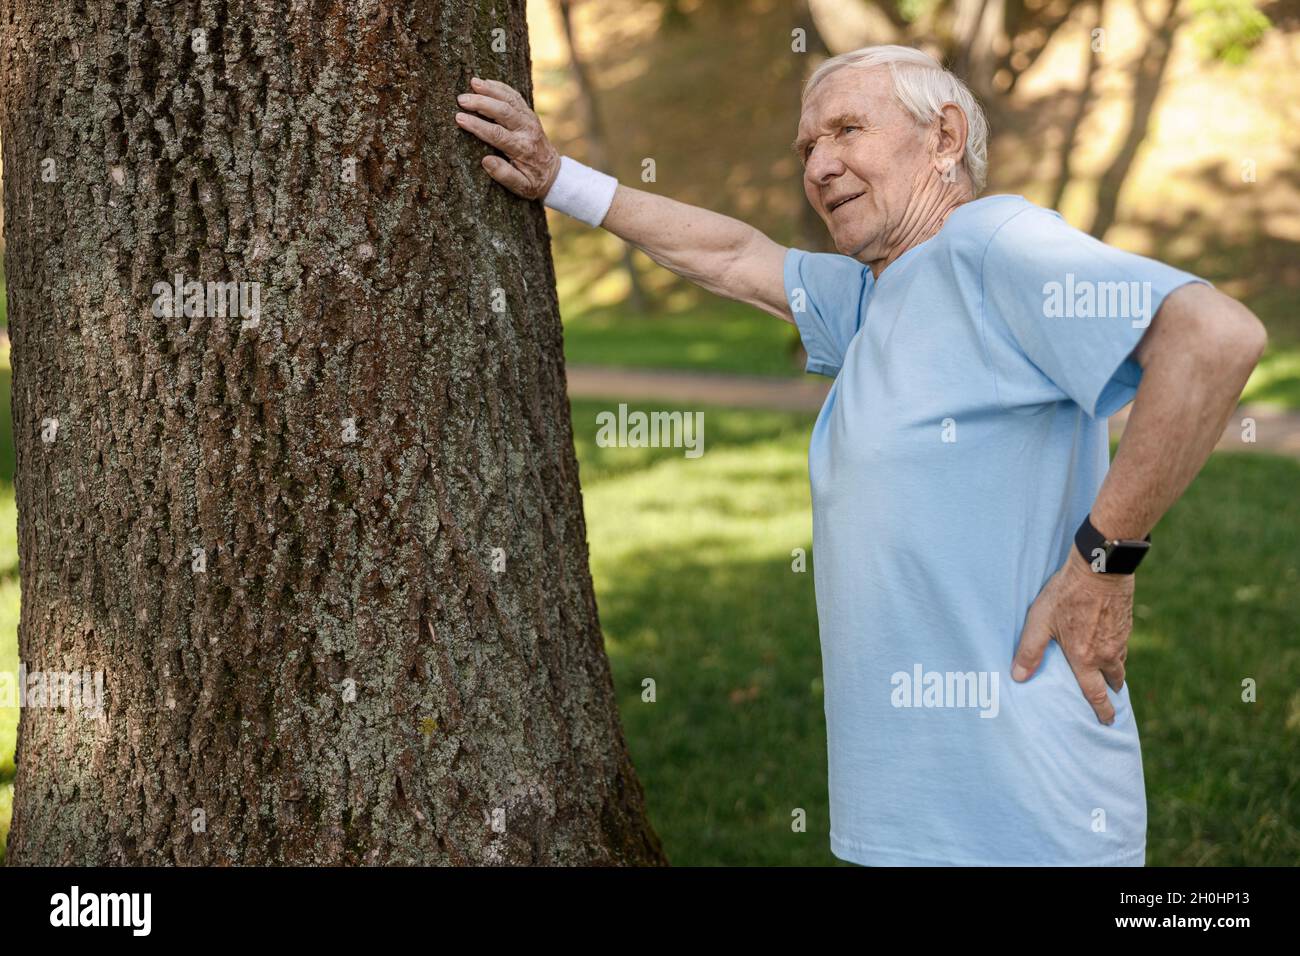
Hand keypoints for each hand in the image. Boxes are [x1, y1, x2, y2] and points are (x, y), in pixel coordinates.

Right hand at [454, 77, 561, 199]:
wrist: (554, 172)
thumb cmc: (533, 181)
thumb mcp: (521, 187)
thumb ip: (504, 175)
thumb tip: (486, 160)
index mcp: (522, 148)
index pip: (496, 134)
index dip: (477, 125)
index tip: (460, 118)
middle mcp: (527, 130)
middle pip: (503, 111)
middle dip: (481, 103)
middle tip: (461, 99)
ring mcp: (530, 119)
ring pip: (509, 99)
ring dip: (490, 89)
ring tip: (472, 82)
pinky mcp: (529, 114)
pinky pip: (515, 96)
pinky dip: (501, 87)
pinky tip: (486, 82)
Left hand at [1011, 546, 1134, 724]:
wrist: (1100, 568)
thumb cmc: (1066, 594)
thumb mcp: (1040, 621)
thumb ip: (1030, 650)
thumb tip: (1018, 677)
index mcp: (1086, 658)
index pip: (1095, 693)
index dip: (1102, 710)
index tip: (1107, 722)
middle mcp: (1107, 653)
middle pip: (1113, 680)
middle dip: (1112, 692)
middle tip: (1111, 701)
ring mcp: (1120, 638)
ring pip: (1120, 662)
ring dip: (1115, 672)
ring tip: (1109, 675)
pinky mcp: (1127, 623)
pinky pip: (1123, 645)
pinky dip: (1118, 652)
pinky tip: (1109, 644)